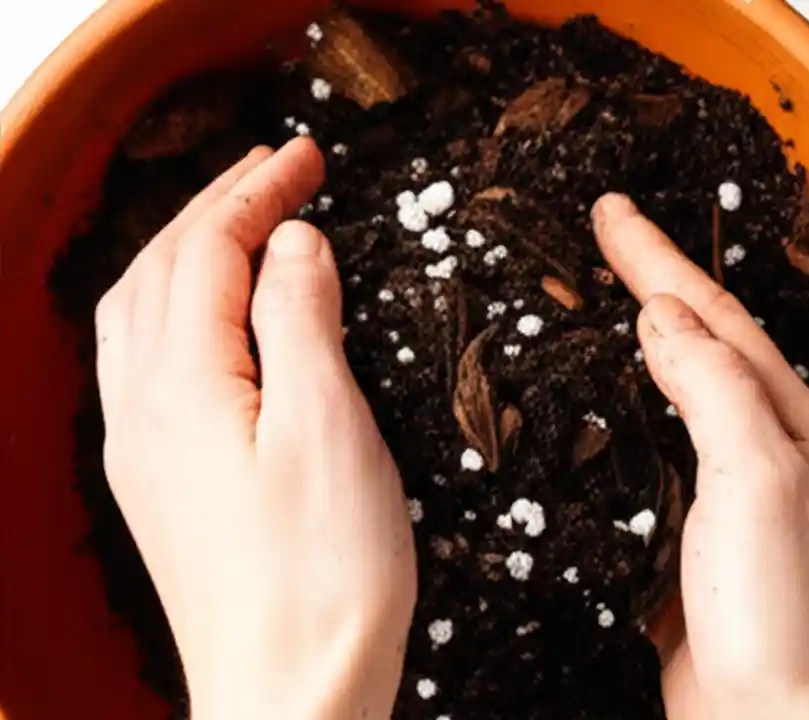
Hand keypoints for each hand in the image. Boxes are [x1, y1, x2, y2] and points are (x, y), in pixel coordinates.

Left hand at [93, 138, 415, 718]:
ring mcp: (143, 452)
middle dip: (217, 207)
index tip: (308, 156)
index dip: (256, 191)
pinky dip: (179, 309)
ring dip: (188, 253)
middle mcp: (142, 411)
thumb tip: (294, 245)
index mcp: (182, 386)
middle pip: (161, 272)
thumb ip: (302, 320)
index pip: (205, 250)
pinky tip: (213, 321)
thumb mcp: (331, 426)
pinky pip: (147, 364)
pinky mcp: (161, 486)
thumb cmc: (322, 576)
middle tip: (279, 170)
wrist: (290, 694)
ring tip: (242, 223)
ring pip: (142, 315)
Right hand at [592, 195, 808, 719]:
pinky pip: (660, 470)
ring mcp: (737, 507)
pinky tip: (608, 428)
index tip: (611, 212)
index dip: (657, 259)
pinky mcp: (698, 557)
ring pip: (683, 406)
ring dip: (644, 352)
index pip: (715, 316)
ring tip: (605, 310)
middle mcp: (773, 457)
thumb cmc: (794, 623)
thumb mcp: (757, 479)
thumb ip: (715, 388)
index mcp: (794, 425)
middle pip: (707, 347)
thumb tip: (667, 319)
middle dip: (656, 287)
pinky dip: (629, 432)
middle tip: (606, 242)